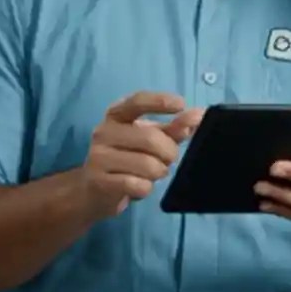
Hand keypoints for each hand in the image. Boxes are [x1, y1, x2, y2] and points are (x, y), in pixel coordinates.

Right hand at [80, 91, 202, 218]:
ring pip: (147, 165)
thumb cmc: (127, 158)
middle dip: (169, 152)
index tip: (180, 104)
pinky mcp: (98, 181)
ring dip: (158, 172)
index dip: (159, 101)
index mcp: (116, 115)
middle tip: (167, 160)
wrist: (93, 190)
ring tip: (151, 174)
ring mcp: (98, 156)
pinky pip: (137, 185)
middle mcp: (103, 131)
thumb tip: (197, 116)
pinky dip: (146, 188)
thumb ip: (173, 128)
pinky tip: (138, 187)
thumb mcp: (149, 139)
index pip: (137, 101)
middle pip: (151, 138)